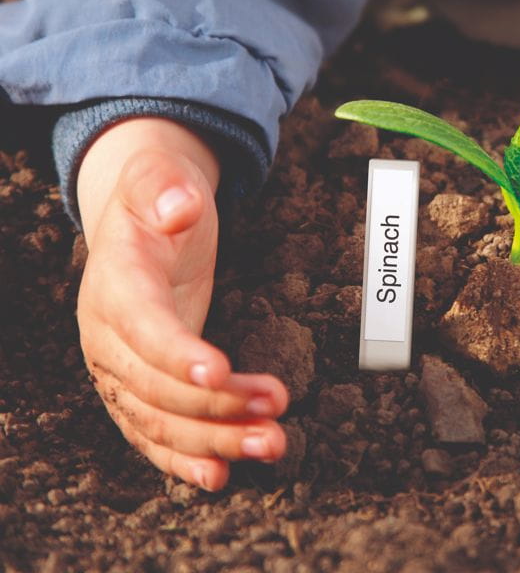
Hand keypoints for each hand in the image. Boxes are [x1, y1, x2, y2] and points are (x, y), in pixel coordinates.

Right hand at [76, 119, 288, 489]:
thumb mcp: (159, 177)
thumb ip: (164, 185)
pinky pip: (155, 433)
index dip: (177, 352)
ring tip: (272, 444)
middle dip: (216, 403)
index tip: (220, 370)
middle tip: (278, 406)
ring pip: (159, 420)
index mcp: (114, 284)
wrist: (141, 221)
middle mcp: (108, 336)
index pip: (143, 326)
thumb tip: (179, 203)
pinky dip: (184, 459)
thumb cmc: (158, 197)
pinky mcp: (139, 388)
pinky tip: (222, 475)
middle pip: (156, 386)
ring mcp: (120, 369)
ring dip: (214, 439)